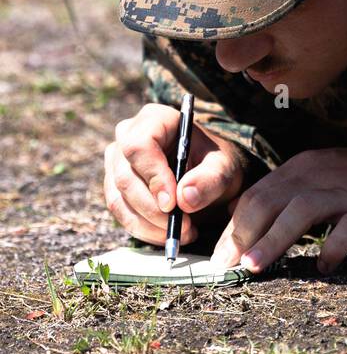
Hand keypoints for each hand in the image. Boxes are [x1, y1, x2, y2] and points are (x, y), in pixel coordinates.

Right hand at [104, 102, 245, 244]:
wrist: (207, 172)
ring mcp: (116, 162)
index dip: (153, 176)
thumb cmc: (215, 162)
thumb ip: (210, 179)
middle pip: (125, 176)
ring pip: (119, 198)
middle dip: (153, 209)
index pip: (139, 146)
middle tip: (183, 228)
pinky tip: (168, 234)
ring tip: (182, 233)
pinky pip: (120, 212)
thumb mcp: (224, 167)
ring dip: (148, 224)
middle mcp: (127, 136)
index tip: (172, 204)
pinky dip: (143, 230)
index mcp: (155, 119)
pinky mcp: (115, 186)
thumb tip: (184, 198)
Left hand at [210, 143, 346, 276]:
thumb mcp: (322, 180)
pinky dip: (332, 249)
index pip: (257, 194)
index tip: (221, 257)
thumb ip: (291, 199)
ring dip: (273, 239)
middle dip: (243, 234)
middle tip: (228, 266)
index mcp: (303, 167)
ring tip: (254, 266)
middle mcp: (320, 174)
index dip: (234, 227)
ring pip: (301, 211)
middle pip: (271, 200)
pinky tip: (324, 267)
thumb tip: (252, 233)